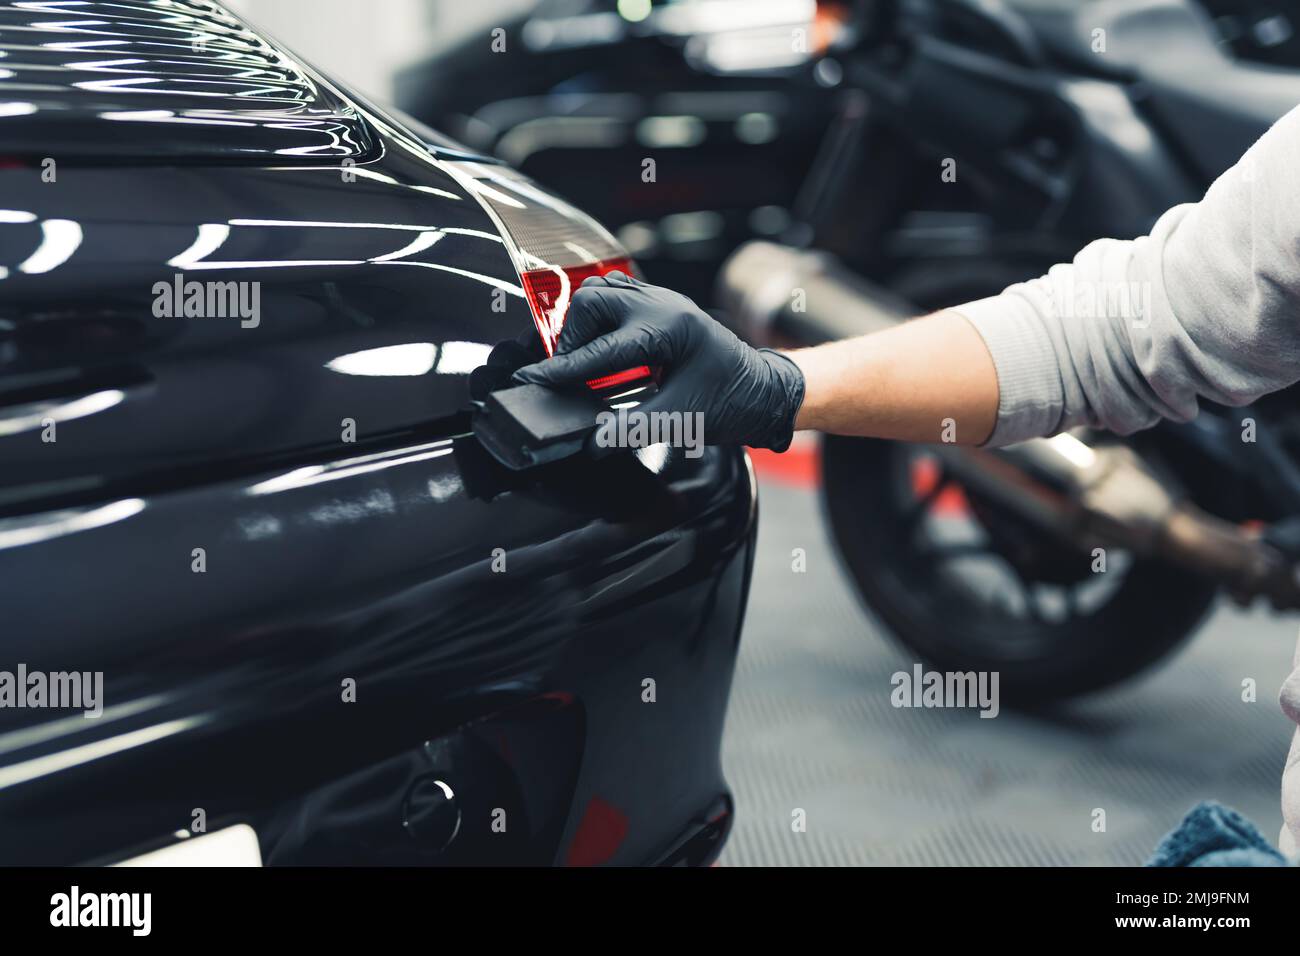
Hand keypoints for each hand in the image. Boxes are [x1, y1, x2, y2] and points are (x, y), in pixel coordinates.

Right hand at [512, 271, 805, 450]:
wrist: (764, 390)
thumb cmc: (733, 401)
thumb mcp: (683, 421)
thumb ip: (633, 429)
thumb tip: (592, 441)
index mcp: (669, 330)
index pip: (602, 349)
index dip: (564, 369)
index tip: (534, 380)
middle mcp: (663, 305)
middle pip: (592, 302)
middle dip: (575, 340)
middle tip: (573, 376)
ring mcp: (662, 300)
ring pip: (600, 293)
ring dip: (585, 327)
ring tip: (586, 364)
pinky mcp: (660, 306)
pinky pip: (616, 296)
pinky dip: (599, 320)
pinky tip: (602, 350)